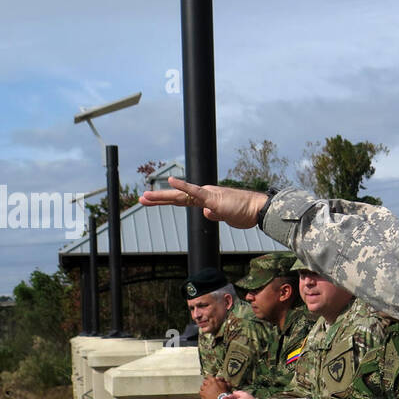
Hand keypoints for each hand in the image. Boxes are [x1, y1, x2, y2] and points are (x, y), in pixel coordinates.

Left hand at [140, 177, 266, 228]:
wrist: (257, 209)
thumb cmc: (244, 213)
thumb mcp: (225, 217)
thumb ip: (215, 214)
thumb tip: (205, 214)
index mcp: (205, 200)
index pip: (182, 200)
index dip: (165, 200)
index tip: (150, 201)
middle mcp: (203, 195)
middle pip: (177, 197)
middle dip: (158, 198)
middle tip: (141, 199)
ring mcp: (207, 196)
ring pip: (181, 195)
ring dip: (162, 195)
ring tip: (146, 196)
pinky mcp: (212, 199)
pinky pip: (195, 192)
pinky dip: (182, 186)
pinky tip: (171, 181)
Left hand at [199, 376, 230, 398]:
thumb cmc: (224, 392)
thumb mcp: (226, 384)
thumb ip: (222, 380)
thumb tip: (218, 378)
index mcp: (213, 380)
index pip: (208, 376)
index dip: (209, 378)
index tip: (210, 380)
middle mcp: (208, 383)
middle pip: (204, 381)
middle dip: (206, 383)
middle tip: (209, 386)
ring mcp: (205, 389)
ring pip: (202, 387)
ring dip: (204, 388)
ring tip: (206, 391)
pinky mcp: (203, 394)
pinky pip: (200, 392)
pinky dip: (202, 393)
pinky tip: (205, 395)